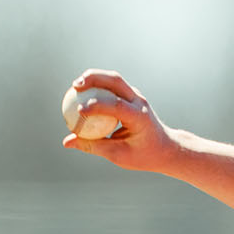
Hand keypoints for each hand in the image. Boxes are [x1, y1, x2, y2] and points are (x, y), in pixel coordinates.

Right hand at [62, 68, 178, 171]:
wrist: (166, 148)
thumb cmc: (143, 155)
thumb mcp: (119, 155)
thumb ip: (93, 146)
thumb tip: (67, 142)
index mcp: (140, 118)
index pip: (117, 106)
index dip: (97, 106)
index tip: (79, 110)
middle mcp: (139, 103)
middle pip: (116, 81)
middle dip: (94, 79)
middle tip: (75, 86)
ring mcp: (137, 97)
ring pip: (114, 79)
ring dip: (94, 77)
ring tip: (75, 85)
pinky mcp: (131, 96)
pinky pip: (112, 86)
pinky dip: (98, 85)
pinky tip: (83, 91)